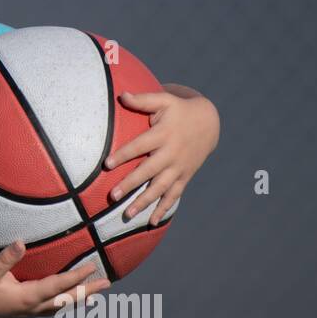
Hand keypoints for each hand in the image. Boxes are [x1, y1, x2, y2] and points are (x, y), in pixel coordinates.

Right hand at [0, 240, 110, 317]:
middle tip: (107, 284)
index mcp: (28, 297)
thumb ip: (6, 257)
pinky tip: (68, 300)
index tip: (92, 267)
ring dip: (80, 300)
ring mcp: (30, 312)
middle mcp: (33, 307)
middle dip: (88, 291)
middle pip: (67, 300)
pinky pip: (52, 309)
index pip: (59, 286)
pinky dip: (66, 304)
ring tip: (96, 296)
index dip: (77, 277)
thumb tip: (21, 242)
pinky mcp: (25, 312)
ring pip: (62, 307)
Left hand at [104, 86, 219, 224]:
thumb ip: (144, 100)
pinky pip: (174, 195)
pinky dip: (164, 209)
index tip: (107, 165)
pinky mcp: (185, 176)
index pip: (140, 146)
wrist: (209, 122)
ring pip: (160, 188)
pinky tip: (152, 222)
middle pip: (148, 171)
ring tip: (127, 214)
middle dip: (130, 184)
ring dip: (144, 202)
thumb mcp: (165, 100)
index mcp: (163, 134)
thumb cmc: (179, 110)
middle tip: (112, 196)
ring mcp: (179, 167)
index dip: (123, 154)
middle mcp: (171, 153)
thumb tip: (121, 95)